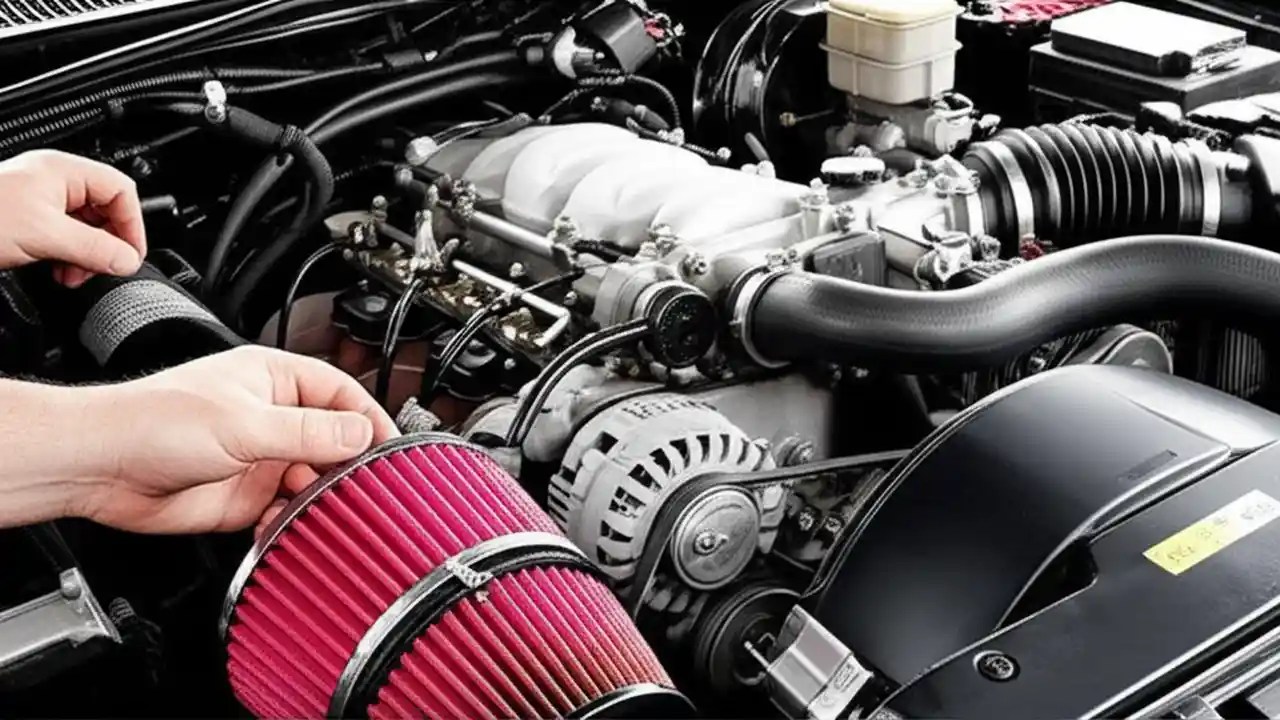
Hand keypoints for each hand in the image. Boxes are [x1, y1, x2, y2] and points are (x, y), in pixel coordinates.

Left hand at [0, 150, 145, 286]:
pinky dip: (69, 256)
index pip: (121, 192)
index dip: (131, 225)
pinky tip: (60, 270)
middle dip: (106, 244)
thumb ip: (94, 249)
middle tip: (102, 267)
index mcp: (63, 170)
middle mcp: (54, 180)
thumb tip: (127, 260)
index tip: (128, 255)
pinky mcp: (29, 219)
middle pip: (106, 211)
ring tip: (74, 273)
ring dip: (87, 255)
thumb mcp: (46, 236)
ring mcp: (41, 199)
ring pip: (86, 227)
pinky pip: (65, 236)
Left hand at [71, 346, 398, 533]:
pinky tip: (287, 524)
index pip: (341, 393)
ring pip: (313, 478)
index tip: (391, 446)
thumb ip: (307, 432)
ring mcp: (259, 457)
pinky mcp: (245, 496)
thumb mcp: (243, 424)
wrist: (101, 466)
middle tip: (364, 483)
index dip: (369, 418)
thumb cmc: (152, 422)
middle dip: (348, 463)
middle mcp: (271, 417)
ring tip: (325, 507)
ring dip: (321, 496)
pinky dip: (293, 521)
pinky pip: (286, 511)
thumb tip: (360, 434)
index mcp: (274, 380)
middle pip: (332, 440)